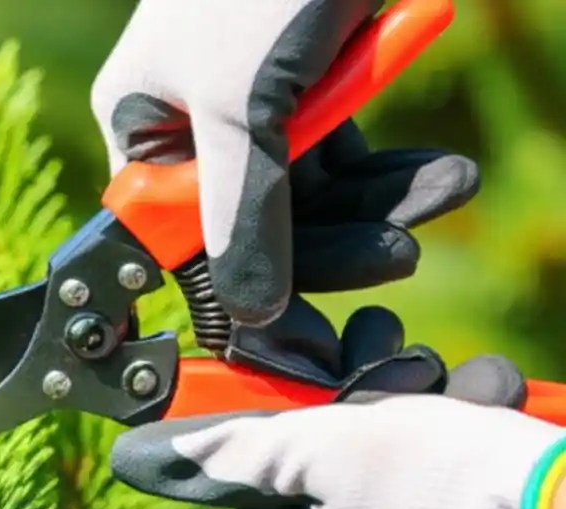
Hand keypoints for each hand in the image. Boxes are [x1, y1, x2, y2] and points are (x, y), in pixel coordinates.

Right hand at [91, 1, 479, 387]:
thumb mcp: (245, 105)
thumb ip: (244, 211)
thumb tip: (244, 312)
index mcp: (142, 131)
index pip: (183, 241)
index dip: (242, 290)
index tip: (302, 337)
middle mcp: (190, 130)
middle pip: (257, 225)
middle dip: (336, 242)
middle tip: (400, 257)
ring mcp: (254, 112)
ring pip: (313, 197)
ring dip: (382, 205)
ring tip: (446, 191)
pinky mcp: (312, 92)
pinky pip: (347, 159)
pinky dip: (391, 171)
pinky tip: (438, 175)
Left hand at [110, 356, 565, 508]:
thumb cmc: (447, 487)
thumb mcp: (330, 445)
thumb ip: (245, 446)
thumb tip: (164, 453)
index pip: (258, 495)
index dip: (284, 430)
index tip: (318, 380)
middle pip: (331, 480)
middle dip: (363, 408)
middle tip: (388, 350)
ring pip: (397, 477)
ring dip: (421, 413)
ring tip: (457, 383)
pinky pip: (450, 497)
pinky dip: (465, 443)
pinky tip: (489, 404)